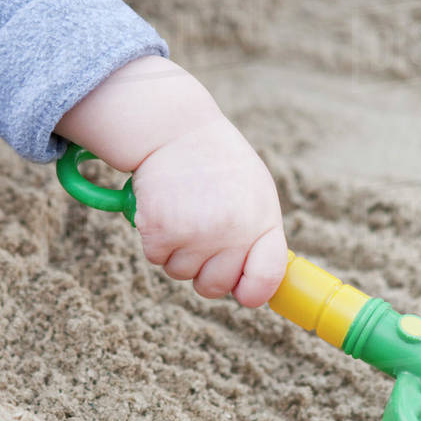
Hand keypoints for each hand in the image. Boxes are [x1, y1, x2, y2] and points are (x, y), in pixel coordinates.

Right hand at [56, 57, 286, 306]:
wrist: (174, 129)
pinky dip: (155, 240)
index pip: (265, 281)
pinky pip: (156, 258)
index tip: (241, 288)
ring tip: (183, 212)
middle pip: (215, 287)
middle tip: (200, 235)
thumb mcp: (255, 193)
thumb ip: (259, 236)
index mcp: (262, 224)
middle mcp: (232, 233)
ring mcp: (195, 234)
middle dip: (204, 270)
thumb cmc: (218, 163)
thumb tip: (255, 283)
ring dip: (177, 251)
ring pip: (181, 273)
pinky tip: (164, 209)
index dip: (251, 291)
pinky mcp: (160, 231)